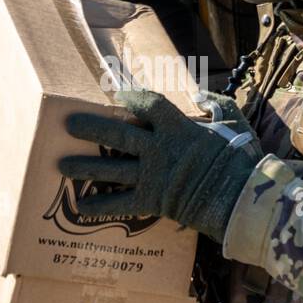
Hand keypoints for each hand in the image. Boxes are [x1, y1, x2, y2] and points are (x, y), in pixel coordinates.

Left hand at [58, 89, 258, 242]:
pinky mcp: (152, 202)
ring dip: (85, 167)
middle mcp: (159, 149)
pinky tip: (79, 208)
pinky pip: (120, 204)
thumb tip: (201, 94)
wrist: (241, 197)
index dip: (130, 97)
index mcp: (178, 127)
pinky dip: (99, 207)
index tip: (116, 94)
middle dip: (91, 128)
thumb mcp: (234, 122)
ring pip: (111, 169)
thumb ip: (216, 104)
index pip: (147, 104)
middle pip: (117, 134)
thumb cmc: (240, 158)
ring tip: (61, 166)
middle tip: (67, 124)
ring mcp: (153, 176)